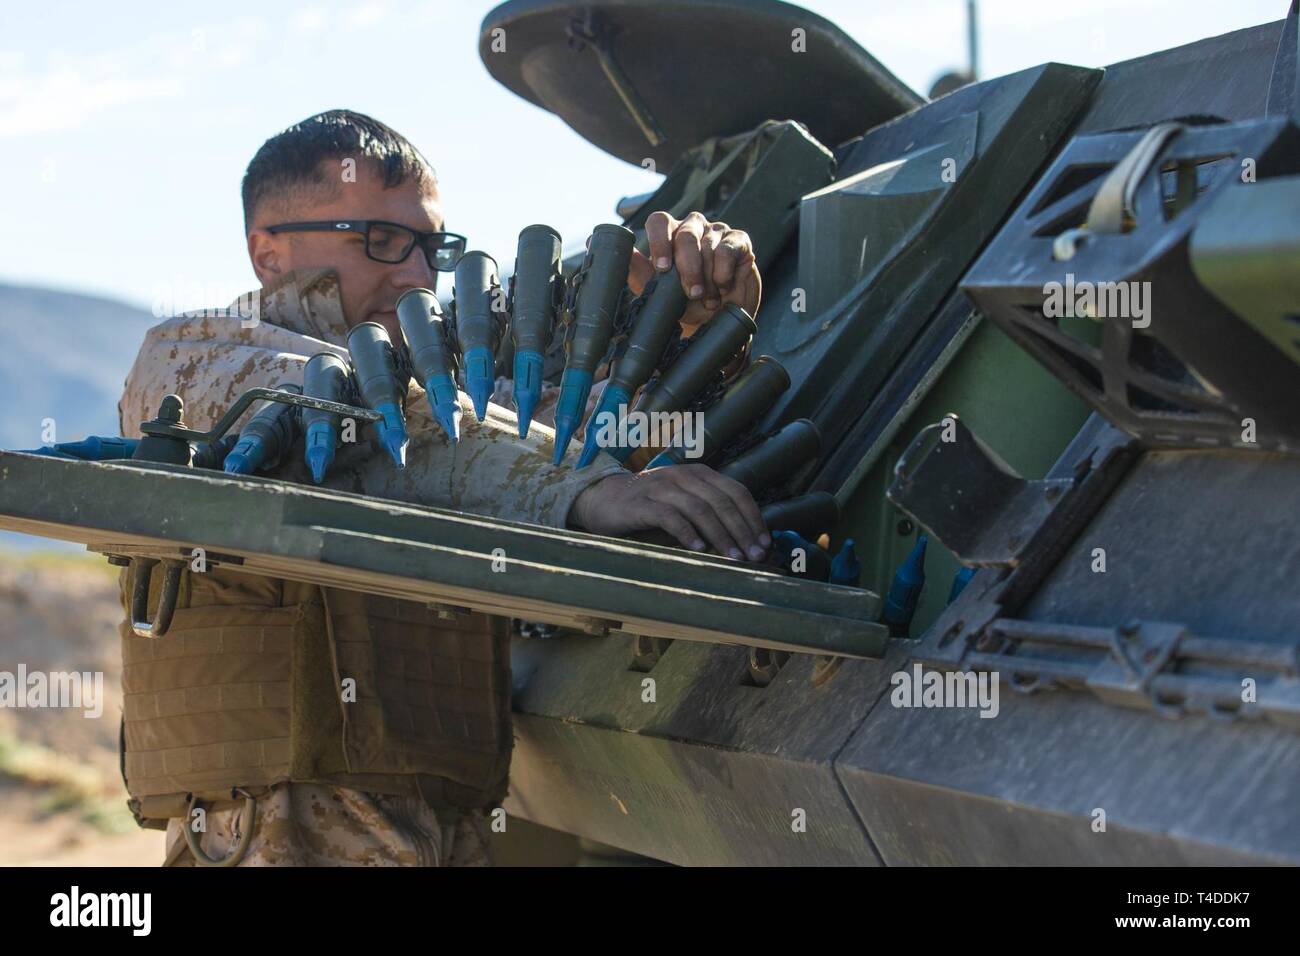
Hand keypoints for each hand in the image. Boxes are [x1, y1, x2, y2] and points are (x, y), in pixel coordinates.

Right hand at [570, 465, 770, 561]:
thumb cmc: (649, 506)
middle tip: (754, 556)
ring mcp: (661, 487)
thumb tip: (745, 541)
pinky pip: (669, 516)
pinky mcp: (641, 503)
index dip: (753, 517)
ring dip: (720, 535)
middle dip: (742, 530)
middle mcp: (683, 475)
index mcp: (699, 474)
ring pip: (699, 508)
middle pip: (722, 501)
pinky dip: (687, 533)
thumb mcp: (683, 503)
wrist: (602, 499)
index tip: (765, 543)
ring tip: (734, 558)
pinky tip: (699, 549)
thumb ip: (709, 514)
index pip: (736, 491)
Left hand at [628, 211, 760, 330]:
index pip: (659, 221)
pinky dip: (724, 273)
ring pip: (708, 246)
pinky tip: (723, 286)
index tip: (662, 268)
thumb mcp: (658, 293)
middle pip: (685, 235)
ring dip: (708, 279)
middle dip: (687, 268)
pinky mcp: (739, 241)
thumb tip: (605, 250)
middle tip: (692, 294)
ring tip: (709, 300)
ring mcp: (716, 231)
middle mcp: (692, 227)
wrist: (718, 321)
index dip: (659, 241)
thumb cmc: (686, 304)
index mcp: (669, 235)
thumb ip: (638, 271)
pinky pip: (728, 250)